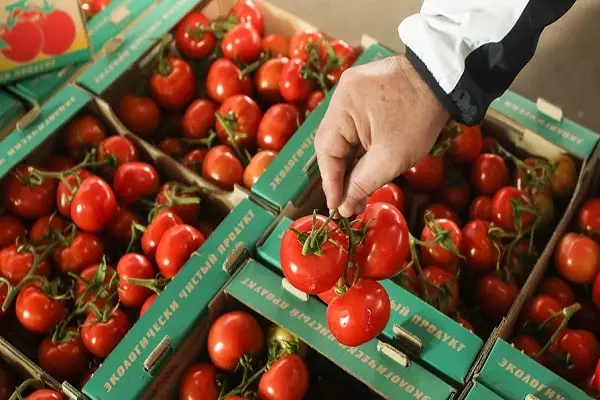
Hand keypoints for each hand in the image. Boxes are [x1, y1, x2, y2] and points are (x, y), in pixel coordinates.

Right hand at [314, 54, 448, 216]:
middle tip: (349, 204)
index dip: (330, 183)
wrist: (448, 79)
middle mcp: (342, 94)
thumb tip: (344, 206)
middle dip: (340, 176)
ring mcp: (354, 91)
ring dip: (350, 163)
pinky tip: (365, 167)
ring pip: (344, 136)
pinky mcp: (367, 92)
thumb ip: (363, 183)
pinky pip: (355, 125)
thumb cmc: (421, 116)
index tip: (336, 209)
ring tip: (358, 191)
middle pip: (332, 143)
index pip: (326, 152)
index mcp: (342, 105)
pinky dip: (359, 148)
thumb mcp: (391, 157)